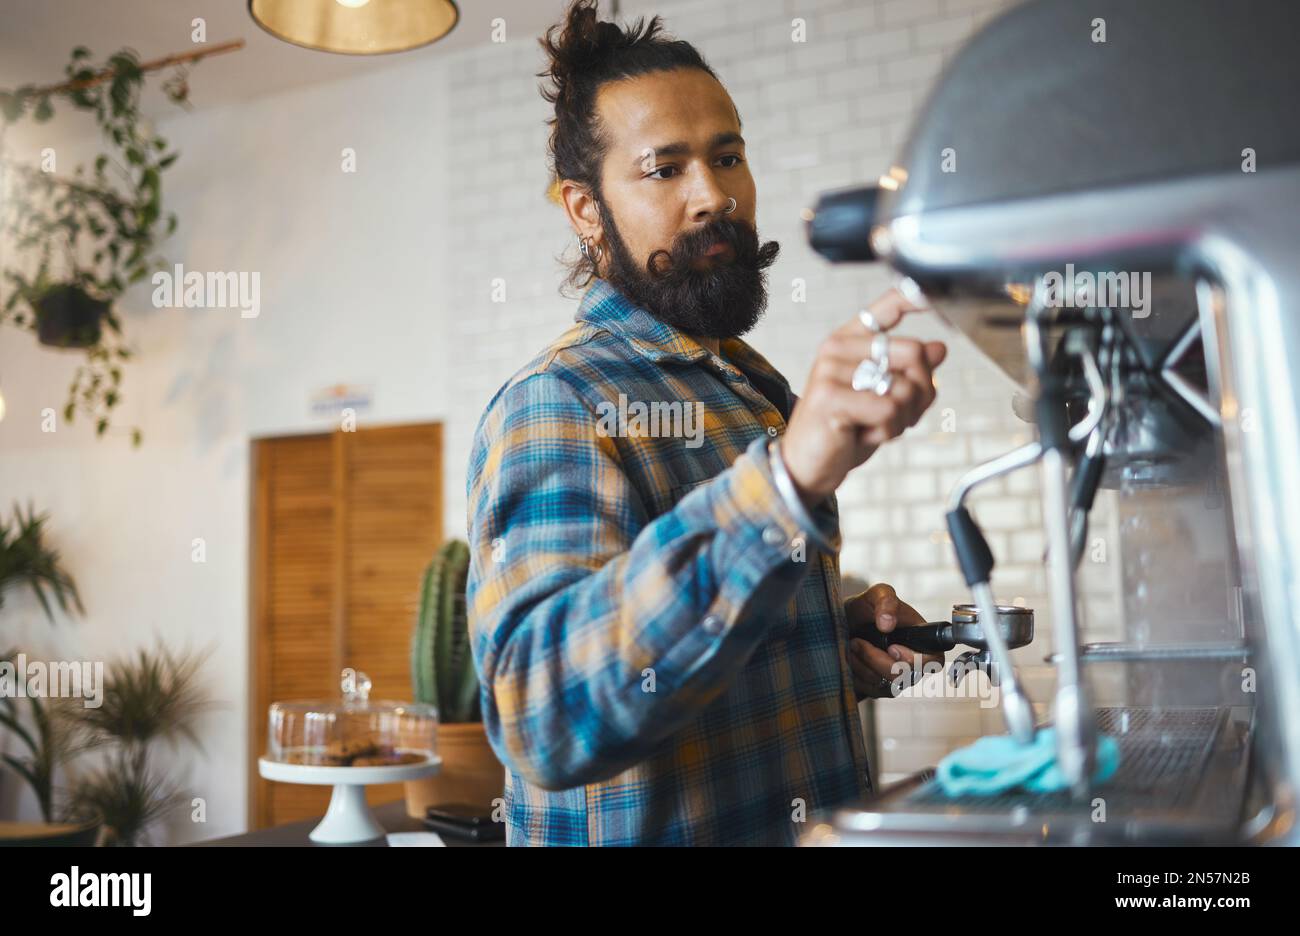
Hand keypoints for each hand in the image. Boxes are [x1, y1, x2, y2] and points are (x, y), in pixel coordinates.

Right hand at [781, 288, 946, 505]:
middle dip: (922, 393)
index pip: (889, 306)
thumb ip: (908, 371)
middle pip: (914, 353)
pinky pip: (888, 409)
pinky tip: (864, 435)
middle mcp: (838, 347)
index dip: (917, 295)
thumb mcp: (884, 398)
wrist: (808, 465)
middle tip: (901, 414)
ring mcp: (831, 369)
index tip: (935, 294)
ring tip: (876, 426)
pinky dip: (888, 431)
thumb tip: (940, 348)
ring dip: (903, 418)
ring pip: (905, 387)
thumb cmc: (845, 430)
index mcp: (851, 340)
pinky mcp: (830, 395)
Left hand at [844, 583, 943, 699]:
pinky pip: (871, 690)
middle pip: (905, 676)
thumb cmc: (864, 610)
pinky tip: (850, 658)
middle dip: (876, 658)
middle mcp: (913, 664)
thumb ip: (886, 600)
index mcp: (921, 641)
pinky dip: (856, 674)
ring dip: (862, 664)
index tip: (891, 647)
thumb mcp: (875, 595)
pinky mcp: (879, 689)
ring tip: (851, 645)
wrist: (840, 624)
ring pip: (886, 685)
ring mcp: (897, 679)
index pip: (935, 661)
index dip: (918, 660)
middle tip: (857, 641)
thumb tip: (888, 623)